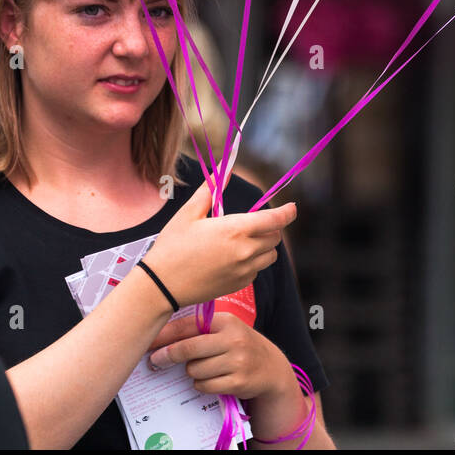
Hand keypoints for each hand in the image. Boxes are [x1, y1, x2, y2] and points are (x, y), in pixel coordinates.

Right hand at [142, 178, 296, 308]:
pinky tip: (233, 258)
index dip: (287, 213)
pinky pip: (257, 271)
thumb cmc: (172, 245)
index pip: (275, 220)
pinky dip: (253, 262)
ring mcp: (243, 271)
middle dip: (270, 227)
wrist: (162, 284)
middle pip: (275, 237)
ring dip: (264, 246)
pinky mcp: (238, 285)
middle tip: (252, 222)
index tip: (292, 207)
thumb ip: (210, 190)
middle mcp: (245, 251)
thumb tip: (225, 169)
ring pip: (270, 255)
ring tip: (244, 240)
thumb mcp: (189, 213)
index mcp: (235, 229)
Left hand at [148, 311, 293, 401]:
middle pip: (188, 348)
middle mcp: (233, 339)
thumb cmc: (240, 345)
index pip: (189, 325)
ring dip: (191, 371)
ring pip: (194, 369)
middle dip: (167, 355)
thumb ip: (201, 328)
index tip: (150, 342)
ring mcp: (237, 361)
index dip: (166, 334)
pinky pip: (204, 385)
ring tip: (201, 367)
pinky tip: (210, 378)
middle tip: (155, 361)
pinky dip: (201, 384)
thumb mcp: (226, 329)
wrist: (270, 367)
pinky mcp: (238, 382)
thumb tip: (163, 336)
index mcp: (226, 320)